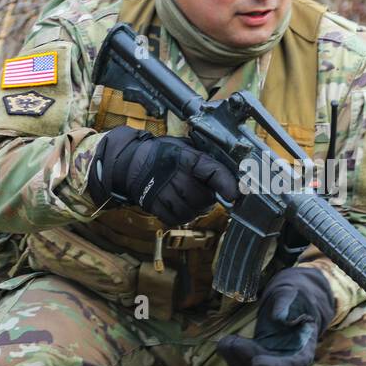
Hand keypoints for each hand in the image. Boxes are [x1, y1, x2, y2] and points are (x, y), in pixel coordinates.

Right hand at [90, 125, 238, 225]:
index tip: (235, 194)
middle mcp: (174, 175)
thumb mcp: (184, 146)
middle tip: (207, 193)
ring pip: (190, 211)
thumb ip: (204, 158)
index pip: (211, 170)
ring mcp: (162, 192)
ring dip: (196, 209)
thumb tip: (232, 168)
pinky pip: (176, 219)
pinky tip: (182, 207)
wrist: (130, 162)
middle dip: (209, 198)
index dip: (225, 183)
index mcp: (185, 157)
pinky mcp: (154, 205)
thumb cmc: (163, 154)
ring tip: (193, 200)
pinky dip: (183, 216)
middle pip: (202, 196)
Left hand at [217, 267, 335, 365]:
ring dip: (236, 358)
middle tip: (231, 343)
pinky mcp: (260, 352)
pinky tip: (224, 342)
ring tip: (224, 342)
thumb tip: (278, 317)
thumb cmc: (297, 294)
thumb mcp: (292, 293)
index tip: (255, 362)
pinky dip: (233, 354)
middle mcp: (289, 358)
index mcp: (304, 347)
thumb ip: (286, 303)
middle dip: (247, 358)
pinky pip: (245, 359)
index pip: (293, 364)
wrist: (292, 298)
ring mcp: (273, 357)